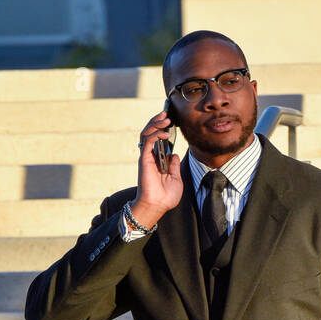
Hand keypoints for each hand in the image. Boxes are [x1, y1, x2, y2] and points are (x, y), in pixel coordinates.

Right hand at [131, 109, 182, 226]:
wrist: (157, 205)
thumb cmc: (165, 197)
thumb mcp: (176, 179)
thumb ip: (174, 166)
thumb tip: (174, 155)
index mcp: (157, 160)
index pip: (157, 139)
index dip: (161, 128)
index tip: (170, 120)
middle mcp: (150, 156)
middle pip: (150, 132)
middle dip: (157, 121)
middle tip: (166, 114)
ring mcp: (146, 157)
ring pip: (146, 133)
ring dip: (155, 124)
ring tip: (166, 119)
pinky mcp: (144, 159)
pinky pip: (147, 141)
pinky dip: (156, 134)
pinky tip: (165, 133)